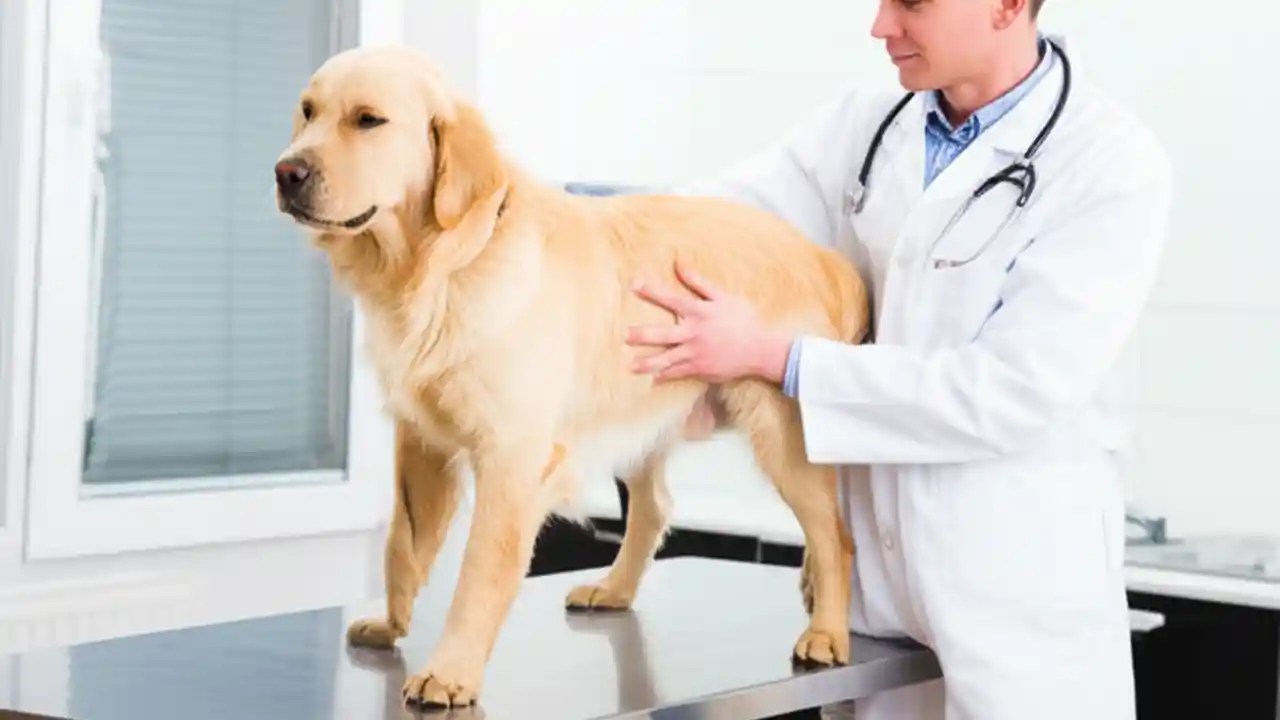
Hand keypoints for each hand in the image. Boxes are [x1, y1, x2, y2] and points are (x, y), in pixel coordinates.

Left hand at [628, 260, 793, 383]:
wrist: (760, 349)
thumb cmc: (744, 320)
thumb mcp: (724, 297)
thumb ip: (699, 282)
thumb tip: (679, 263)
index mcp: (699, 312)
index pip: (671, 299)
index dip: (652, 291)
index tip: (634, 285)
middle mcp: (694, 333)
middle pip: (662, 334)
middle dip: (642, 335)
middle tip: (625, 336)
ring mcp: (696, 353)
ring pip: (666, 358)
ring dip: (647, 363)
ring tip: (631, 366)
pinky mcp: (700, 369)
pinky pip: (678, 373)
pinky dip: (665, 376)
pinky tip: (653, 379)